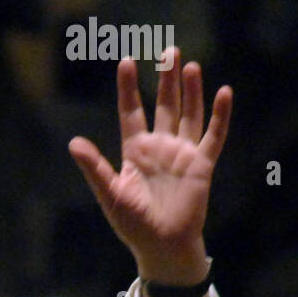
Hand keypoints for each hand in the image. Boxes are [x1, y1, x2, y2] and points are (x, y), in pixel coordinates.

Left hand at [68, 49, 231, 288]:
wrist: (161, 246)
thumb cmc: (133, 225)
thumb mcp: (110, 194)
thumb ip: (95, 168)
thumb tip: (74, 143)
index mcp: (135, 152)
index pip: (132, 112)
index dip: (129, 88)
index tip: (126, 61)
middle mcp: (159, 147)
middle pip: (163, 105)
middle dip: (165, 79)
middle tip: (168, 49)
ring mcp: (182, 154)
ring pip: (188, 114)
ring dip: (190, 91)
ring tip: (188, 65)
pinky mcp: (201, 165)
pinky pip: (213, 136)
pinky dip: (219, 115)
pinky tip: (223, 92)